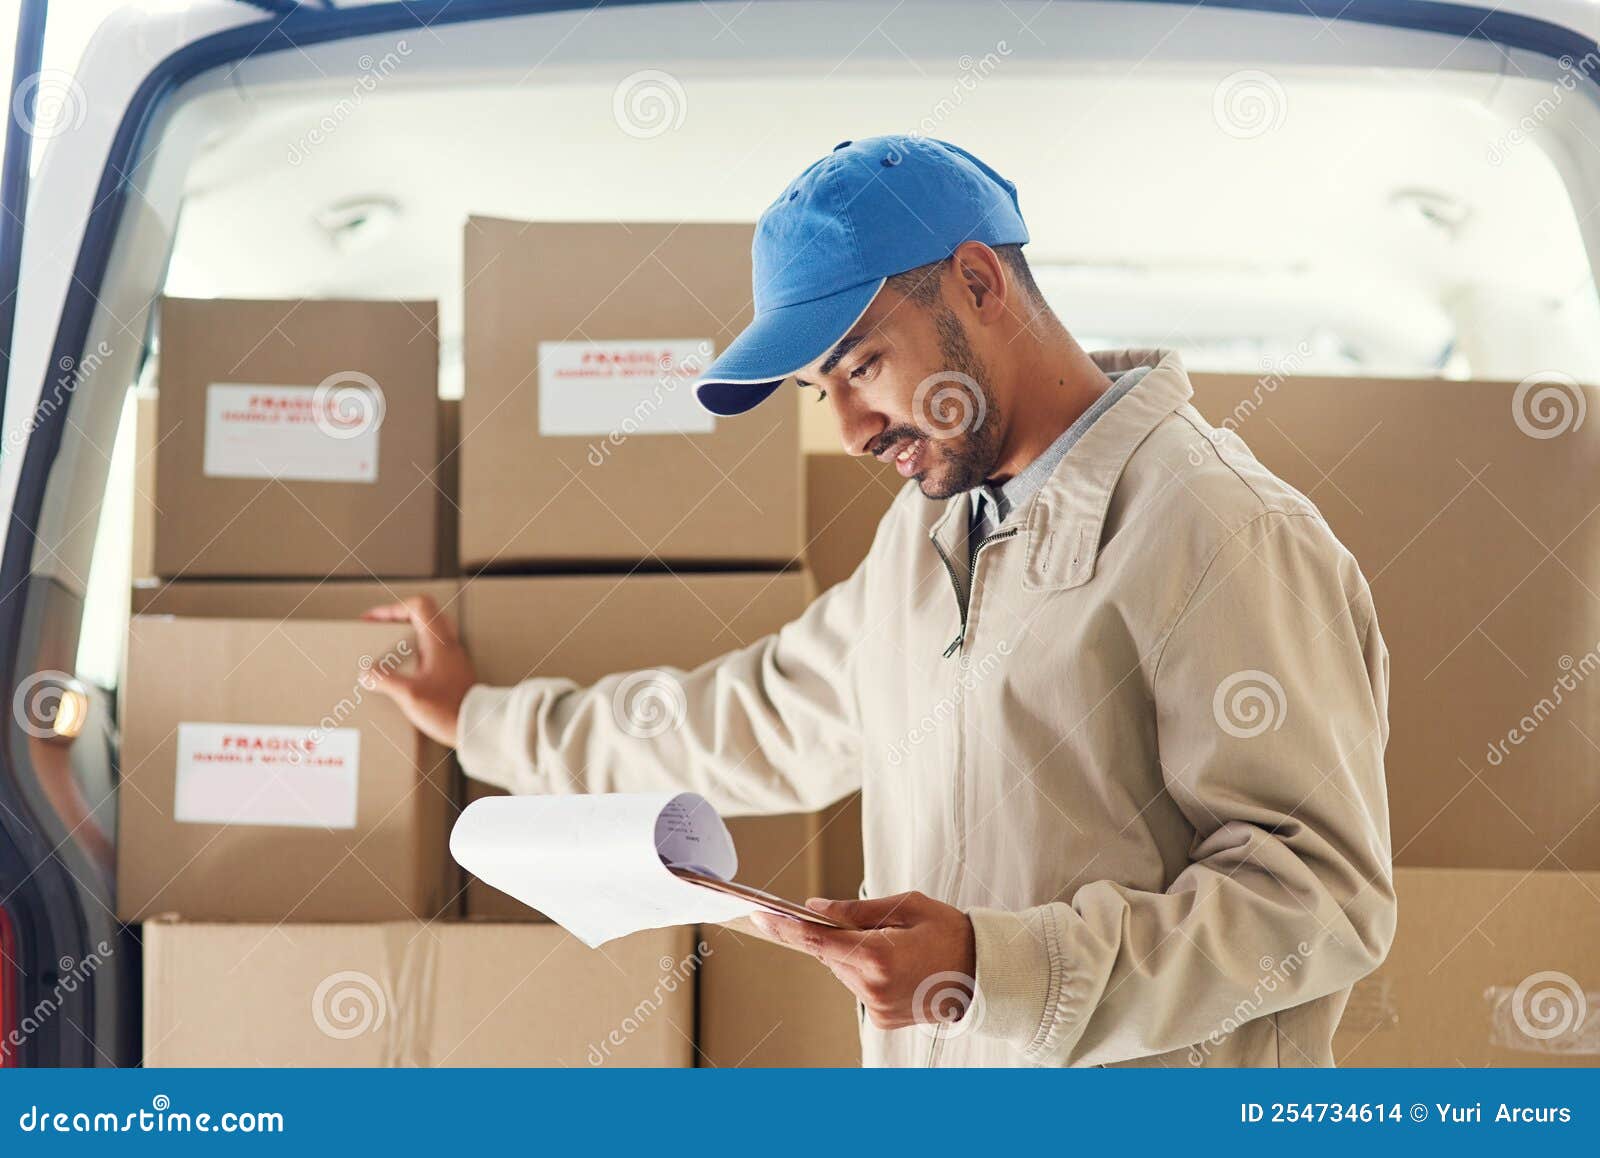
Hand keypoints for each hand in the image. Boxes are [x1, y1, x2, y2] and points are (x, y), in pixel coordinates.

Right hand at [359, 595, 475, 746]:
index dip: (393, 608)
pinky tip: (403, 673)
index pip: (419, 605)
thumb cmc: (449, 709)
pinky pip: (431, 652)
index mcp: (439, 641)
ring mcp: (452, 658)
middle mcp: (448, 645)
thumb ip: (384, 680)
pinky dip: (414, 654)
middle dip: (398, 620)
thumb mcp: (409, 694)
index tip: (374, 620)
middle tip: (381, 631)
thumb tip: (366, 673)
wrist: (475, 726)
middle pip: (424, 616)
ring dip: (407, 637)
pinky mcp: (453, 672)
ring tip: (388, 652)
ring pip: (429, 634)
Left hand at [750, 890, 976, 1030]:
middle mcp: (871, 987)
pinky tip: (896, 965)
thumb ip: (856, 910)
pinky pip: (858, 987)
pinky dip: (865, 972)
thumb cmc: (949, 932)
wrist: (984, 975)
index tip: (759, 914)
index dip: (784, 927)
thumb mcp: (907, 906)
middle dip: (836, 936)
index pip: (816, 940)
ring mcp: (876, 1008)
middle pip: (828, 955)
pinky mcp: (881, 1019)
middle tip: (869, 924)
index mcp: (878, 955)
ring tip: (893, 946)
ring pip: (842, 971)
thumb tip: (814, 909)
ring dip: (853, 955)